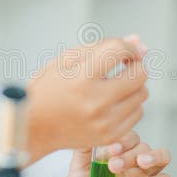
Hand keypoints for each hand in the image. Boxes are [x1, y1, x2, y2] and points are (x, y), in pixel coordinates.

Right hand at [24, 37, 147, 160]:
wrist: (34, 128)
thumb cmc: (49, 89)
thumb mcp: (67, 60)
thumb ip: (102, 46)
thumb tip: (138, 40)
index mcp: (81, 79)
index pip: (120, 51)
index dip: (127, 47)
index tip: (123, 51)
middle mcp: (96, 102)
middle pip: (140, 73)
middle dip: (134, 64)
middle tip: (123, 65)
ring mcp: (105, 122)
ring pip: (142, 93)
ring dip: (133, 85)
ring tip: (114, 84)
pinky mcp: (110, 136)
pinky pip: (137, 112)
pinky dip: (129, 104)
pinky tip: (113, 102)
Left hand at [63, 130, 171, 176]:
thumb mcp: (78, 169)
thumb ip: (83, 150)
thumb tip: (87, 131)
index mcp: (118, 150)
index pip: (129, 136)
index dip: (123, 140)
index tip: (111, 149)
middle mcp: (134, 159)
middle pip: (143, 146)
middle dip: (130, 154)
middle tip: (114, 166)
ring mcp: (144, 175)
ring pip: (162, 156)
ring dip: (153, 157)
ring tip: (141, 163)